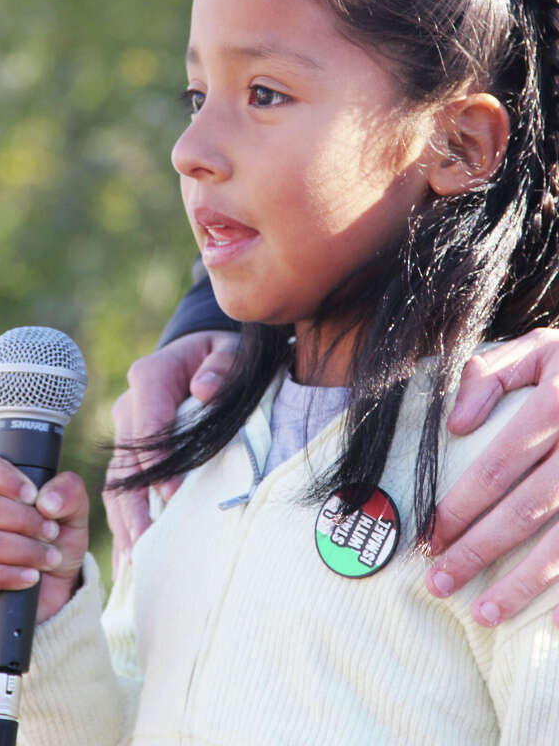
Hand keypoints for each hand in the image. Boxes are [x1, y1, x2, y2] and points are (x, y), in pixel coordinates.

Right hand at [0, 453, 88, 628]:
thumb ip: (69, 492)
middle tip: (51, 533)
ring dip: (23, 550)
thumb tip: (46, 501)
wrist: (55, 593)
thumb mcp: (74, 513)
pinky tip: (30, 578)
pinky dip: (9, 575)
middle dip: (24, 521)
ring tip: (49, 558)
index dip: (5, 478)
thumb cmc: (56, 543)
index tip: (34, 496)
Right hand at [104, 330, 239, 575]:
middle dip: (134, 504)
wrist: (205, 355)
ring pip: (117, 480)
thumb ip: (221, 366)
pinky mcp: (130, 450)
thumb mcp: (230, 351)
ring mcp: (125, 428)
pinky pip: (121, 486)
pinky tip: (128, 552)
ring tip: (134, 559)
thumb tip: (205, 390)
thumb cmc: (222, 356)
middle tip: (145, 545)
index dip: (157, 463)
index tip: (172, 496)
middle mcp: (129, 403)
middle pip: (125, 461)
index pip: (148, 426)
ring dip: (125, 518)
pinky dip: (124, 517)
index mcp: (150, 376)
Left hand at [425, 330, 558, 625]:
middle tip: (438, 584)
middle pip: (524, 512)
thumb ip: (490, 375)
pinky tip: (553, 625)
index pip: (496, 467)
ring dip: (523, 585)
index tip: (428, 537)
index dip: (460, 506)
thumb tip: (456, 425)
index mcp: (556, 405)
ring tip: (484, 613)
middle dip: (477, 551)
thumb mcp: (538, 349)